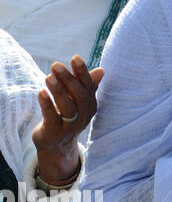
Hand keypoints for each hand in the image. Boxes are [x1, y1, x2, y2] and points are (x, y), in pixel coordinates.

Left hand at [31, 56, 103, 185]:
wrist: (57, 143)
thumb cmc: (67, 116)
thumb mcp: (77, 100)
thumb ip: (86, 85)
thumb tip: (101, 70)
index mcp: (89, 105)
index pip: (89, 86)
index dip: (82, 72)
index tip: (75, 57)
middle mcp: (83, 115)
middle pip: (80, 96)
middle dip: (69, 79)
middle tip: (56, 65)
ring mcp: (70, 125)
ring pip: (68, 107)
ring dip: (58, 91)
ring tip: (49, 77)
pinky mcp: (54, 132)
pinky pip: (52, 117)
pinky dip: (47, 104)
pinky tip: (41, 92)